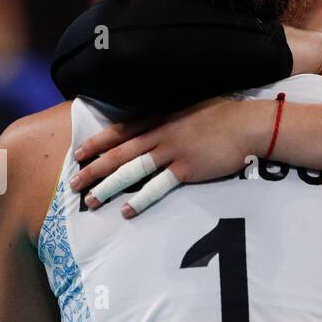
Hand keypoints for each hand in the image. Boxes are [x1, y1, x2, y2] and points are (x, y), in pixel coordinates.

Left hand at [70, 98, 270, 216]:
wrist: (248, 124)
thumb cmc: (221, 117)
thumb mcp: (188, 110)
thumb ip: (167, 119)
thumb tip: (152, 128)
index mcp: (159, 119)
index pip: (119, 131)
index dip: (96, 143)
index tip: (78, 154)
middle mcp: (160, 134)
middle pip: (118, 153)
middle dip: (93, 170)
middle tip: (73, 184)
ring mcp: (172, 151)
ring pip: (131, 170)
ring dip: (108, 187)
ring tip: (92, 202)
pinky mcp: (186, 169)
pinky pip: (157, 186)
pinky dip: (140, 199)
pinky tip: (126, 211)